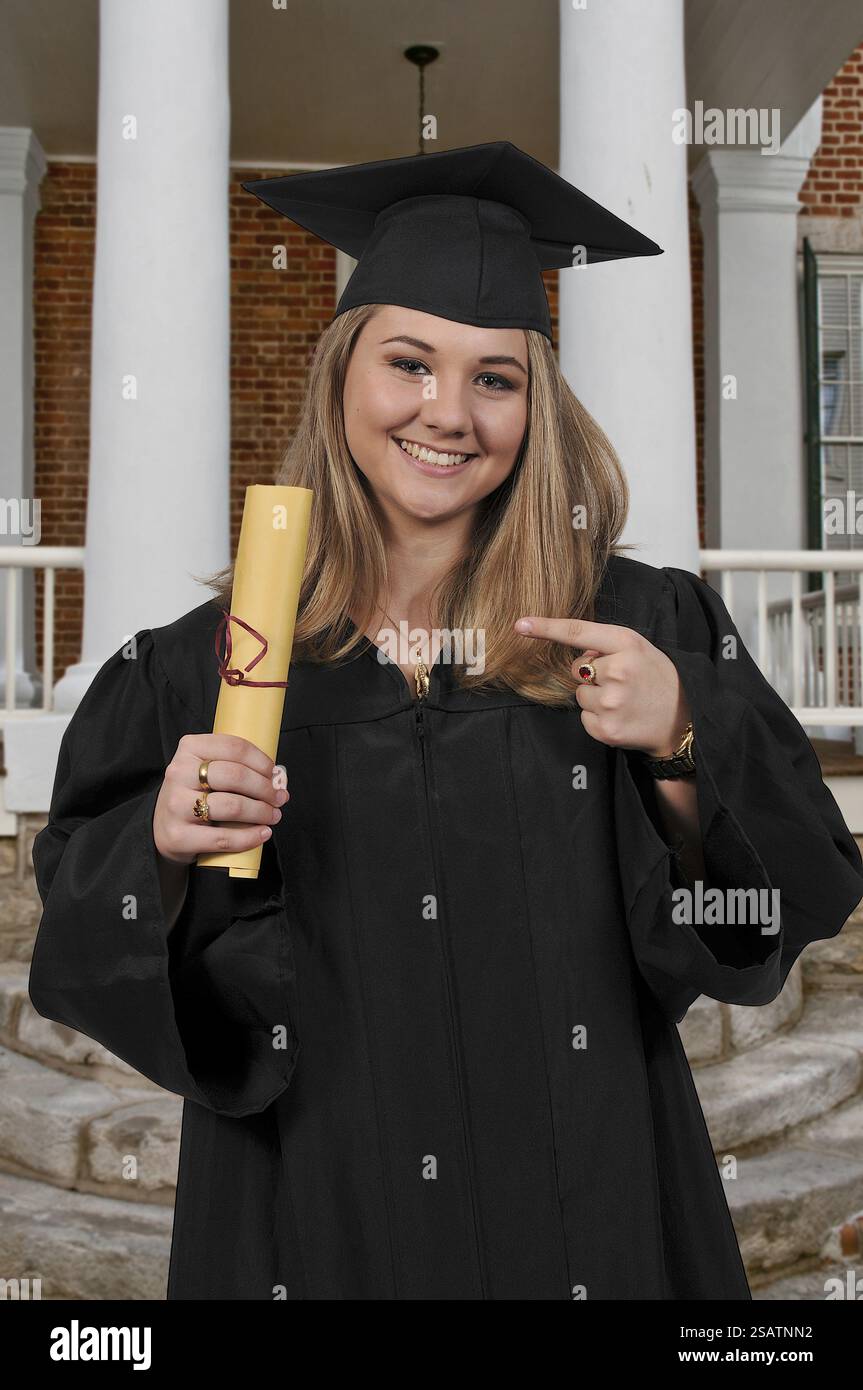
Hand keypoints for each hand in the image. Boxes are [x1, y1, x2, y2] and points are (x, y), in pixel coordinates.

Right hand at [153, 733, 288, 864]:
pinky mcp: (179, 836)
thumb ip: (233, 766)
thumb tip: (278, 778)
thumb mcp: (205, 770)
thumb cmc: (193, 794)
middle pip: (235, 776)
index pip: (234, 747)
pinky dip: (249, 837)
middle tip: (279, 798)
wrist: (162, 828)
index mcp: (189, 749)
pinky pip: (223, 838)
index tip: (274, 774)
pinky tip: (262, 833)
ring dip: (262, 812)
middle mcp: (179, 773)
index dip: (262, 761)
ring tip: (273, 815)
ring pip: (232, 806)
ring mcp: (177, 805)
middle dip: (265, 788)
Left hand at [514, 616, 690, 756]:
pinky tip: (621, 716)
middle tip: (622, 682)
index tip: (520, 624)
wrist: (685, 719)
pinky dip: (598, 719)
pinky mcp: (606, 729)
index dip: (546, 627)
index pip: (578, 632)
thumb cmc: (658, 679)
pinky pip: (583, 718)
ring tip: (624, 701)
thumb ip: (607, 645)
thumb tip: (578, 655)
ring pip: (579, 695)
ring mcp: (611, 702)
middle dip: (591, 675)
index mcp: (627, 643)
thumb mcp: (639, 649)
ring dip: (595, 698)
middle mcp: (618, 670)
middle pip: (576, 669)